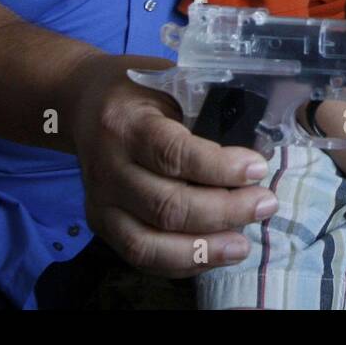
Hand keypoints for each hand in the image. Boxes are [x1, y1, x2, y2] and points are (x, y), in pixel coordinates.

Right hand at [64, 52, 276, 277]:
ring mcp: (100, 201)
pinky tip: (215, 254)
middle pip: (167, 206)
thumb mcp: (169, 81)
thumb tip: (259, 139)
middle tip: (264, 204)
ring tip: (243, 244)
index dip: (220, 168)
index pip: (173, 154)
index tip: (258, 168)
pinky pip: (141, 257)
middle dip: (224, 211)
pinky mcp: (100, 223)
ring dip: (203, 249)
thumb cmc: (138, 91)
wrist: (81, 101)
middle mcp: (108, 167)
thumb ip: (205, 107)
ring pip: (149, 243)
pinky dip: (182, 263)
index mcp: (126, 124)